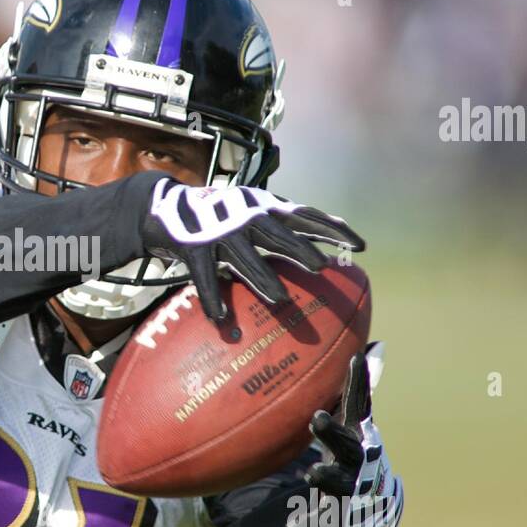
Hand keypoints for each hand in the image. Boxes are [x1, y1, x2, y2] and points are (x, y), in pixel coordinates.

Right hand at [138, 177, 364, 321]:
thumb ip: (282, 226)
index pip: (306, 216)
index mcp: (264, 207)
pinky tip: (221, 319)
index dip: (333, 229)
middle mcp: (244, 216)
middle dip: (301, 249)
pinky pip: (203, 277)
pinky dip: (212, 298)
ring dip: (262, 277)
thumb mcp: (252, 212)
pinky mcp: (193, 248)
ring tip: (280, 298)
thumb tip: (323, 248)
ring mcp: (218, 232)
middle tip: (322, 267)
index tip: (360, 246)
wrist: (166, 207)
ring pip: (244, 258)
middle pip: (278, 234)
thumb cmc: (219, 215)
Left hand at [299, 343, 403, 526]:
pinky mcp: (337, 516)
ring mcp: (350, 490)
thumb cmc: (354, 457)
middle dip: (334, 433)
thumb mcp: (357, 426)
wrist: (370, 514)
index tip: (353, 358)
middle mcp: (359, 462)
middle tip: (317, 418)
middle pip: (348, 445)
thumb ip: (359, 392)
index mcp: (360, 437)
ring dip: (325, 476)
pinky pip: (319, 520)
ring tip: (311, 473)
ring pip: (337, 483)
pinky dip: (307, 522)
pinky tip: (292, 526)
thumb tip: (374, 348)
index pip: (360, 406)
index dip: (358, 382)